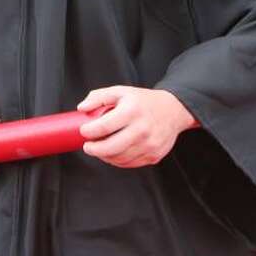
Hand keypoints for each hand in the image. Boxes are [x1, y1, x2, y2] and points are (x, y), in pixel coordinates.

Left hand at [77, 86, 196, 167]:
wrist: (173, 110)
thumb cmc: (144, 101)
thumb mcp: (121, 91)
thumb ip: (99, 97)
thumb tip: (82, 108)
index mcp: (132, 111)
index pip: (104, 126)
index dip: (89, 131)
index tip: (84, 131)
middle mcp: (142, 129)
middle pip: (111, 147)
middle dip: (94, 149)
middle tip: (88, 146)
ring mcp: (149, 144)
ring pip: (119, 159)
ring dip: (105, 156)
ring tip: (99, 149)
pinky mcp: (154, 155)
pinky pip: (130, 164)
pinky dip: (117, 161)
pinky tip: (113, 153)